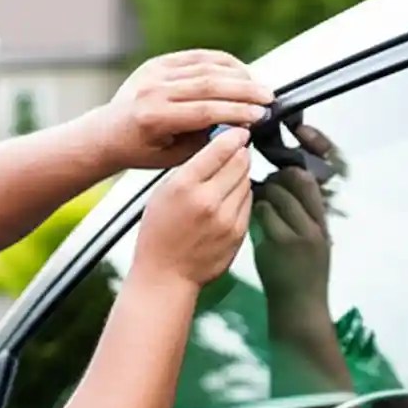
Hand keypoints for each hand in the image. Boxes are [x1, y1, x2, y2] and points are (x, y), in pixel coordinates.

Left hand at [92, 49, 273, 169]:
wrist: (108, 133)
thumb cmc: (140, 151)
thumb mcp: (172, 157)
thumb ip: (204, 143)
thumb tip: (238, 128)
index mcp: (155, 118)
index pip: (205, 111)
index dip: (237, 112)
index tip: (260, 116)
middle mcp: (153, 91)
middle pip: (209, 84)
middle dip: (244, 91)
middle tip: (268, 99)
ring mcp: (155, 73)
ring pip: (206, 67)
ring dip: (238, 75)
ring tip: (259, 86)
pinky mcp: (158, 62)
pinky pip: (197, 57)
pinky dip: (222, 62)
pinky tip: (241, 71)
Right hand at [132, 126, 251, 289]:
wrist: (166, 276)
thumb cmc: (158, 235)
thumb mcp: (162, 194)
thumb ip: (189, 169)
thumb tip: (218, 147)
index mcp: (184, 186)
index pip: (220, 148)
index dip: (233, 136)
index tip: (238, 131)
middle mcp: (208, 200)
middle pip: (240, 161)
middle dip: (239, 154)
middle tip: (234, 152)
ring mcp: (226, 218)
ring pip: (247, 180)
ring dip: (241, 175)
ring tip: (225, 181)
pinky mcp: (238, 232)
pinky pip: (249, 202)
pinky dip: (241, 196)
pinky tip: (226, 202)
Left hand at [253, 167, 331, 314]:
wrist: (300, 308)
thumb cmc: (305, 277)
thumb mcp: (317, 245)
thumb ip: (306, 220)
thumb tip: (287, 191)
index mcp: (323, 225)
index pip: (310, 184)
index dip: (292, 173)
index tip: (279, 175)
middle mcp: (313, 227)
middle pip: (293, 184)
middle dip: (274, 179)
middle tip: (262, 183)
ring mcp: (294, 235)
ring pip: (276, 196)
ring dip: (262, 192)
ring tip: (255, 198)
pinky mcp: (275, 245)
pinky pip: (262, 214)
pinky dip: (255, 209)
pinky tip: (249, 213)